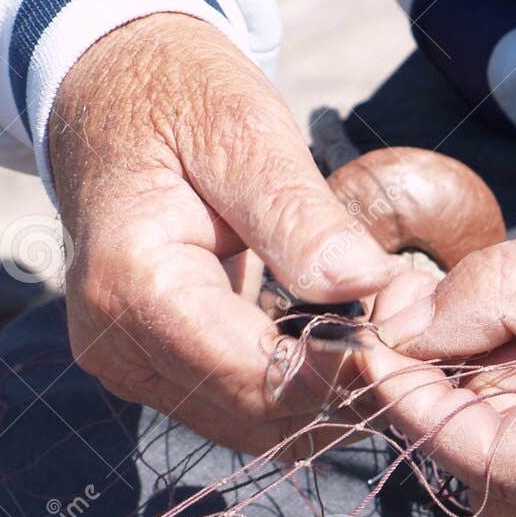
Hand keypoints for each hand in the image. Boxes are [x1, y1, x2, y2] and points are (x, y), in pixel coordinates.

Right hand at [48, 13, 404, 453]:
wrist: (111, 91)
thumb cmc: (178, 99)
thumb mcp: (245, 133)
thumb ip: (300, 215)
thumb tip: (367, 283)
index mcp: (132, 283)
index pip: (251, 373)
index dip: (336, 370)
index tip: (404, 338)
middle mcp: (115, 341)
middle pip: (253, 413)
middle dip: (336, 388)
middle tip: (402, 333)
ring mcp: (127, 363)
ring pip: (250, 425)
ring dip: (319, 397)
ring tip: (373, 333)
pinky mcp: (149, 368)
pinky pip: (235, 406)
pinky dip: (292, 387)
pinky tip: (332, 342)